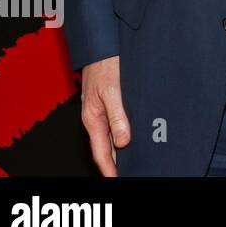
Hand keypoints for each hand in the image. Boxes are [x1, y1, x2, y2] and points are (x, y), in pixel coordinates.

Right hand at [80, 56, 130, 175]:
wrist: (101, 46)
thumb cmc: (103, 65)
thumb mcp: (112, 90)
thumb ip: (117, 115)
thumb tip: (123, 140)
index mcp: (92, 119)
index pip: (101, 152)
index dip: (110, 169)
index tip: (118, 181)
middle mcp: (95, 118)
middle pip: (105, 148)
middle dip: (115, 164)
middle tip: (130, 174)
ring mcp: (100, 111)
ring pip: (110, 137)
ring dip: (119, 151)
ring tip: (133, 163)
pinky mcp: (107, 103)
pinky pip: (114, 125)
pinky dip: (122, 136)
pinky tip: (132, 138)